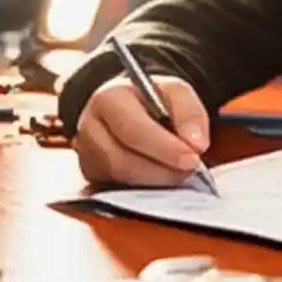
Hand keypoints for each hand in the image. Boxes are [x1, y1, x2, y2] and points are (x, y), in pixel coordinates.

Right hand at [73, 74, 209, 185]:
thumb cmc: (150, 99)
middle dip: (161, 170)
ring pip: (120, 178)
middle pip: (121, 160)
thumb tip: (195, 144)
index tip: (193, 158)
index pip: (133, 130)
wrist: (126, 106)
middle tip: (189, 169)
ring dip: (155, 180)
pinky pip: (116, 189)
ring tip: (177, 171)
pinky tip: (160, 177)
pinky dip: (144, 188)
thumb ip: (190, 113)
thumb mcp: (175, 92)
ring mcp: (85, 153)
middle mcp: (89, 127)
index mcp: (108, 99)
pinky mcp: (90, 173)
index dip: (164, 148)